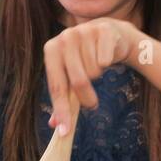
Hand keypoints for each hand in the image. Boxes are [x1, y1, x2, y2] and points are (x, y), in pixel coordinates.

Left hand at [43, 17, 140, 134]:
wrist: (109, 33)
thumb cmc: (85, 58)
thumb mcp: (70, 75)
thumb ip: (62, 98)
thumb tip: (56, 125)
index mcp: (52, 48)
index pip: (57, 86)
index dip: (62, 110)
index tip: (66, 131)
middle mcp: (65, 37)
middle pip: (79, 81)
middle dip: (87, 98)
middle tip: (92, 103)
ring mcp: (84, 31)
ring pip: (95, 72)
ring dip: (98, 76)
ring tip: (97, 66)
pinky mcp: (103, 30)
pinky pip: (106, 60)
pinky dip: (108, 63)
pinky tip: (106, 55)